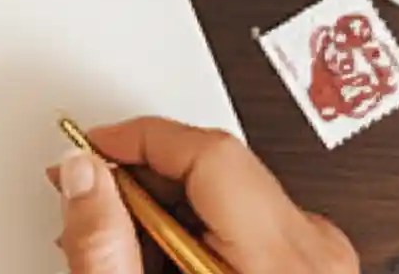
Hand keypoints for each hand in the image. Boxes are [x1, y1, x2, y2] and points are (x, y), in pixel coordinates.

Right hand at [53, 116, 358, 273]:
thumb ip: (104, 245)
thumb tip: (79, 175)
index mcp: (283, 260)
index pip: (208, 151)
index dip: (139, 137)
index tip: (91, 146)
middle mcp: (314, 252)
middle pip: (214, 166)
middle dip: (140, 176)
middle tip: (90, 196)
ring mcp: (319, 259)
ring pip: (226, 191)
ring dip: (163, 204)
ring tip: (122, 243)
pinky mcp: (312, 267)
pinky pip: (246, 219)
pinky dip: (194, 226)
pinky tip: (157, 255)